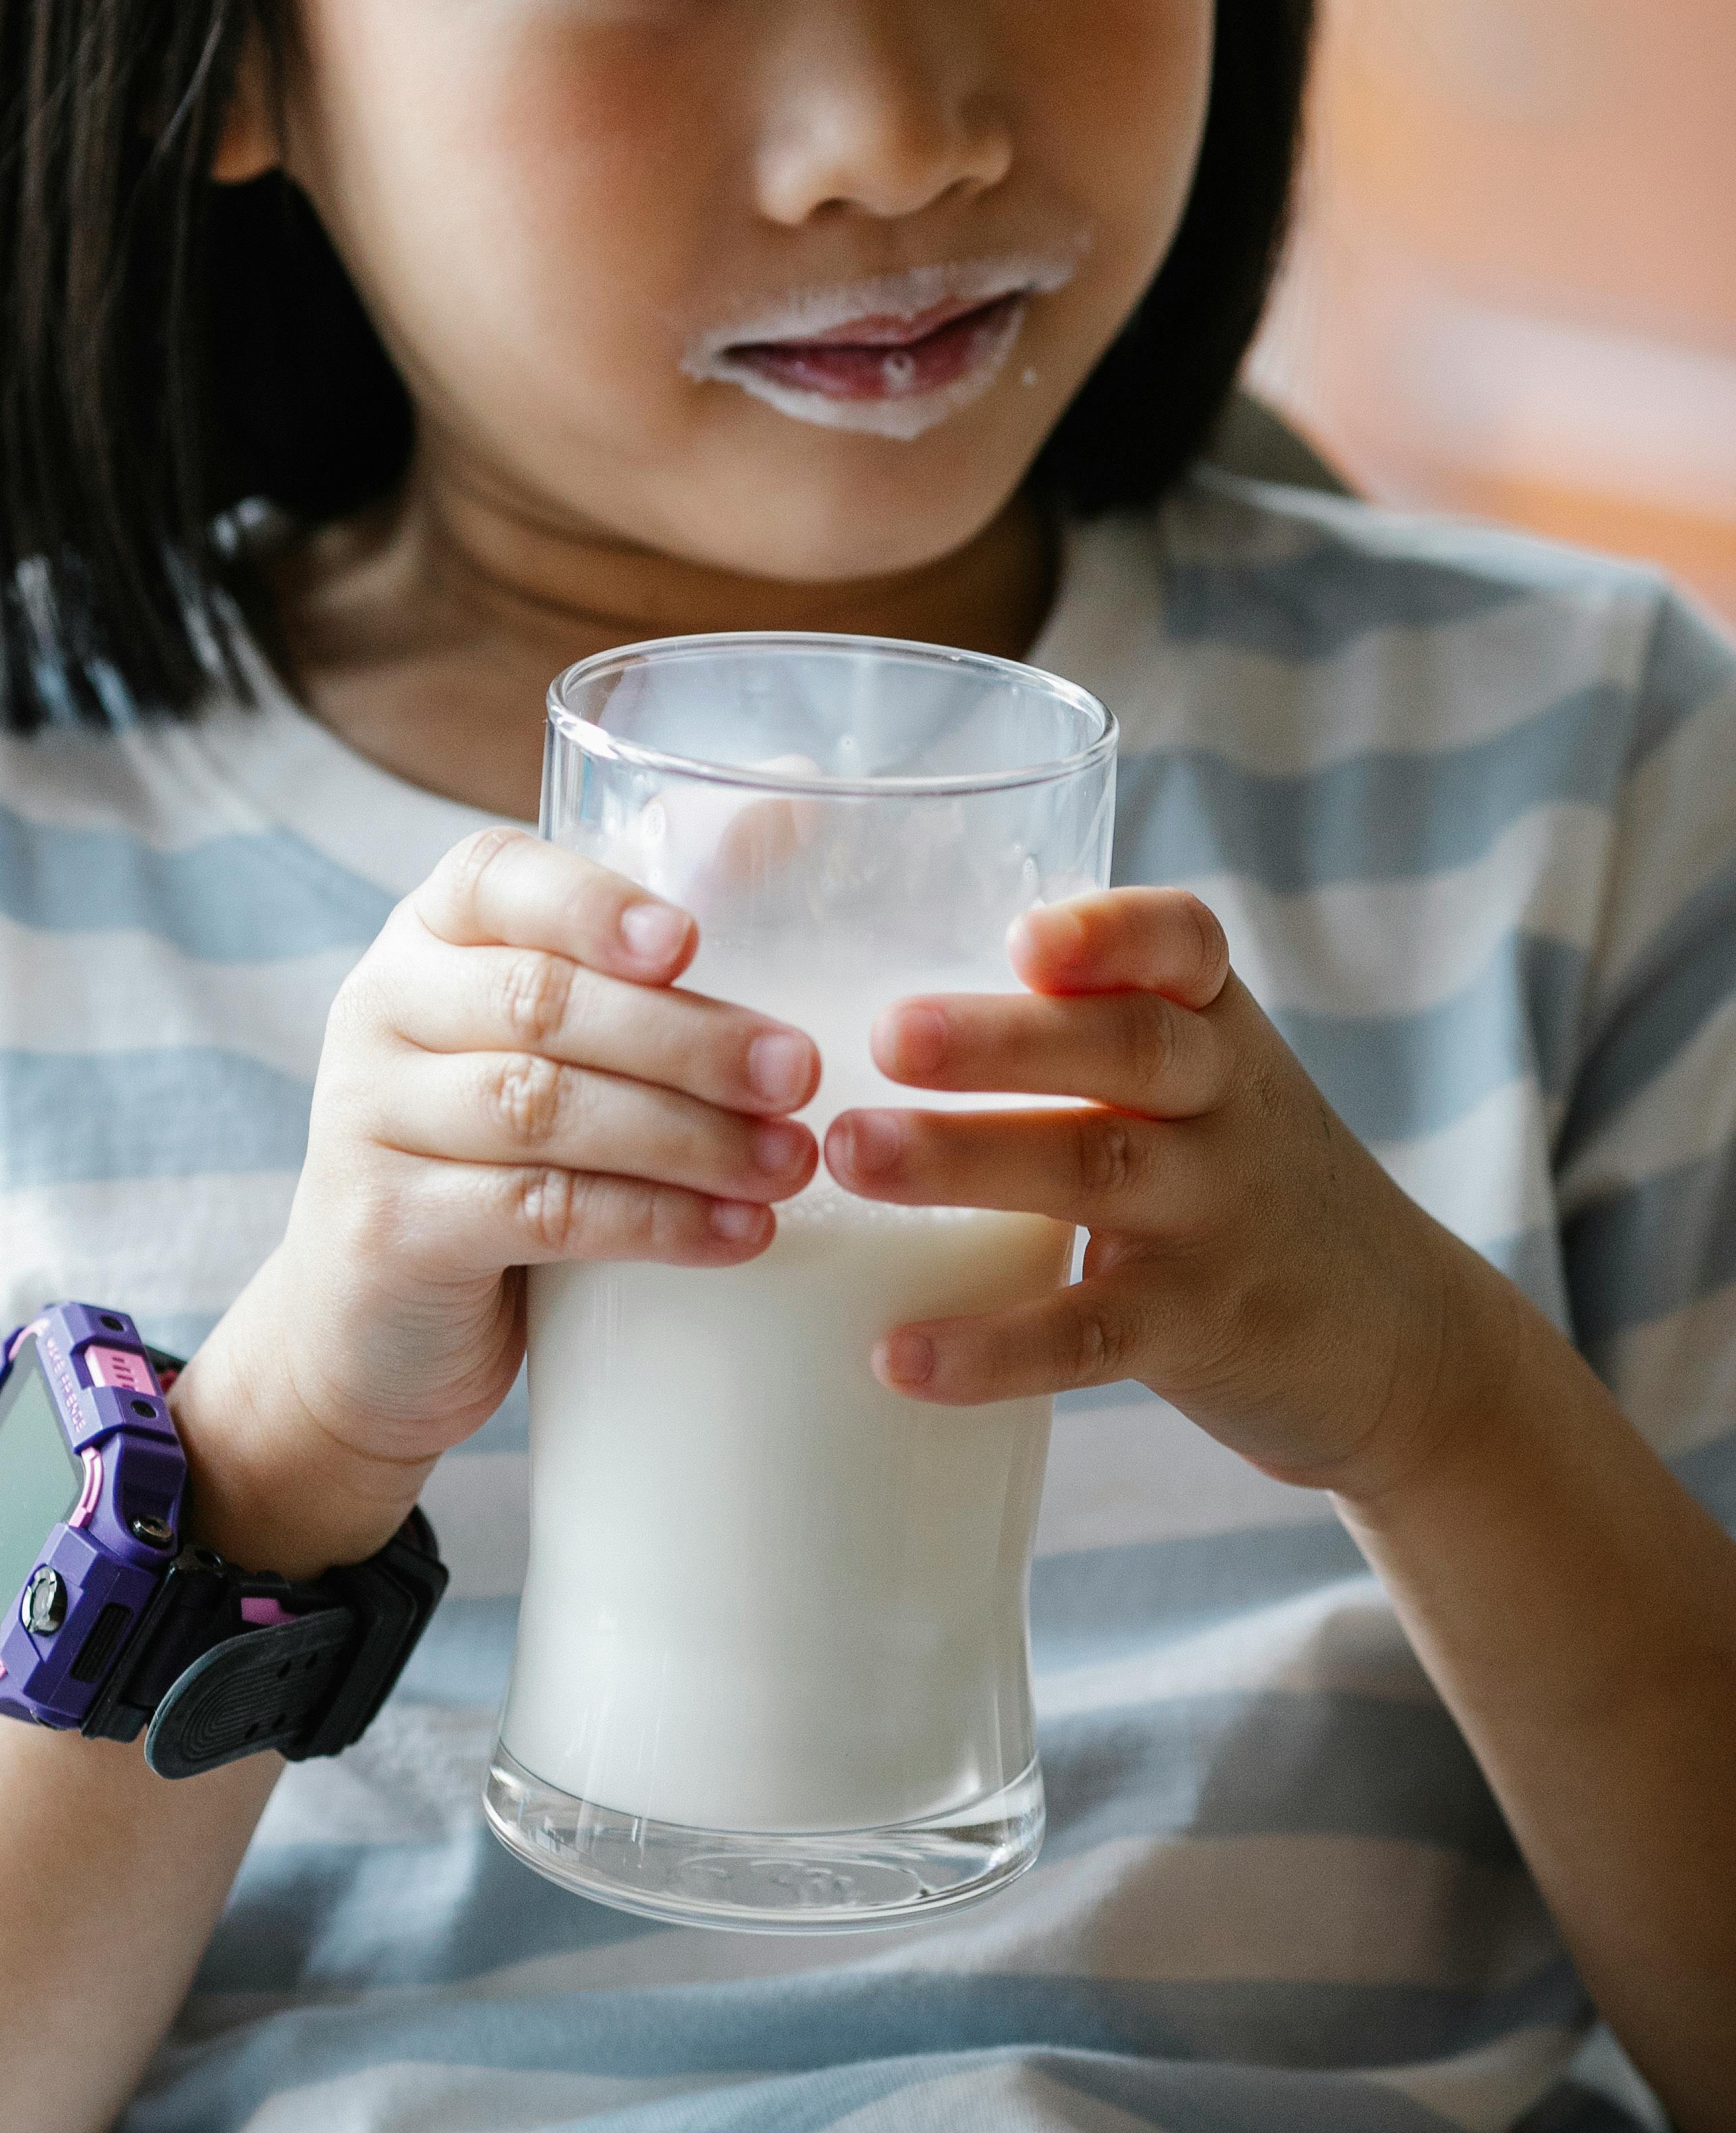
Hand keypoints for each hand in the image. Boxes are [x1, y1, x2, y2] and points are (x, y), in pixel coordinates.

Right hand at [174, 828, 819, 1572]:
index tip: (690, 942)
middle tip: (800, 1071)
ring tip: (793, 1161)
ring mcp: (368, 1121)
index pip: (494, 877)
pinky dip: (655, 1221)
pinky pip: (540, 1211)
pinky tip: (741, 1231)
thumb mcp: (548, 1049)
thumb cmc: (500, 1157)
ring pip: (545, 1108)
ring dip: (690, 1135)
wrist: (368, 1332)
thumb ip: (640, 957)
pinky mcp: (388, 1230)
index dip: (593, 902)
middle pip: (542, 1002)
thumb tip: (797, 801)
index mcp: (427, 938)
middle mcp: (381, 1010)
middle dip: (688, 1036)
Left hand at [824, 887, 1460, 1497]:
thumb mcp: (1211, 1090)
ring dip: (966, 1160)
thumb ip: (1094, 1036)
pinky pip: (1088, 1335)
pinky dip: (993, 1347)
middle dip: (1001, 1038)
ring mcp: (1218, 1219)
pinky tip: (898, 1356)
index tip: (1023, 936)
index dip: (1110, 931)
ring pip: (1095, 1172)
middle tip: (885, 1036)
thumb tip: (879, 991)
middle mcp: (1226, 1109)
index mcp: (1217, 1031)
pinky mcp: (1200, 1330)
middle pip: (1124, 1049)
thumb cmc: (1250, 1191)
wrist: (1404, 1343)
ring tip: (852, 1154)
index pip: (1183, 946)